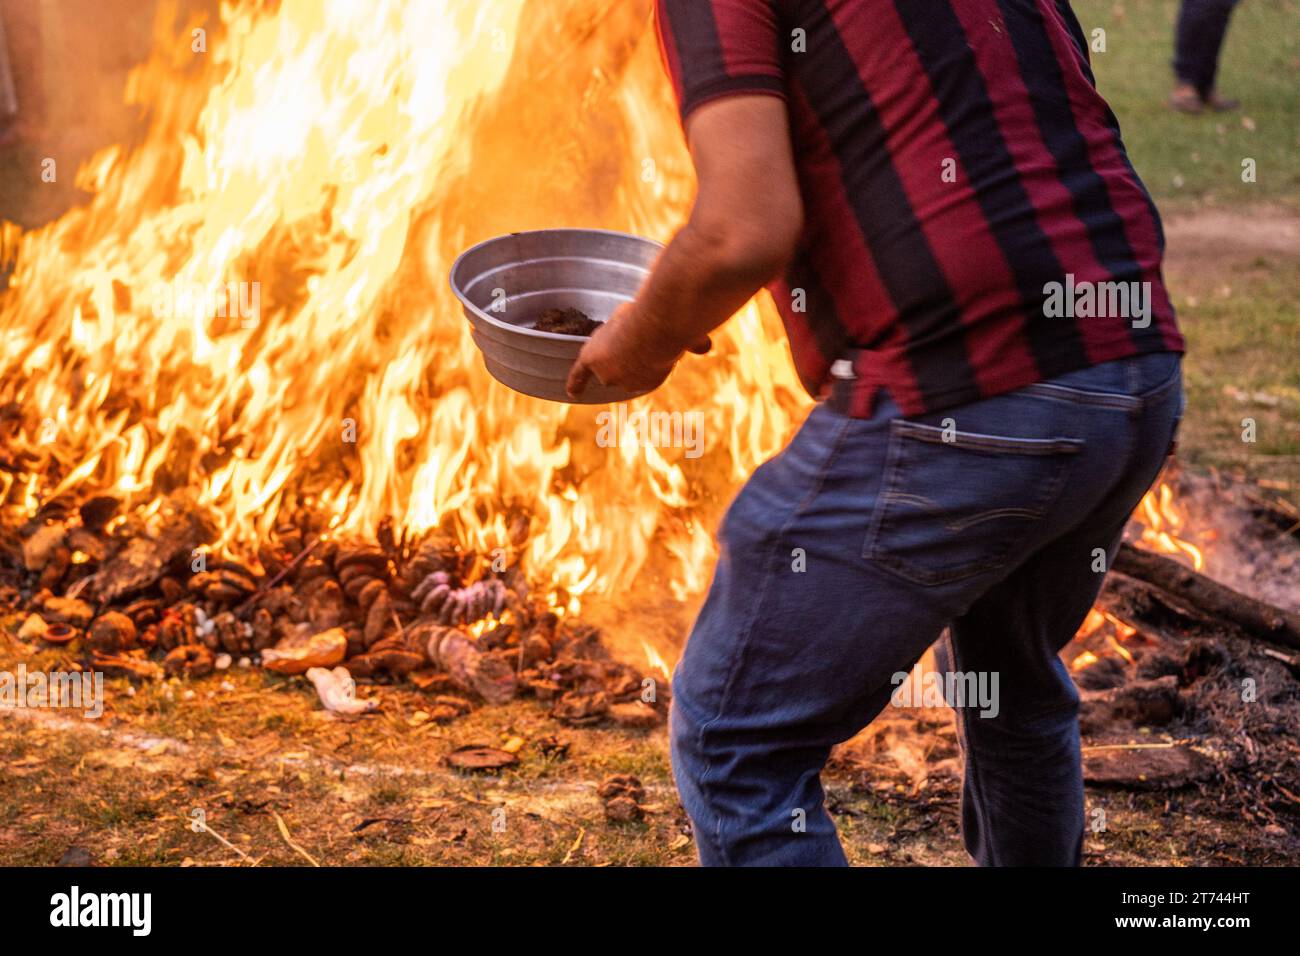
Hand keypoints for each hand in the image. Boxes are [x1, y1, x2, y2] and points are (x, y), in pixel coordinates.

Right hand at [566, 302, 710, 398]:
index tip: (657, 347)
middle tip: (643, 335)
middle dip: (633, 351)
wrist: (657, 330)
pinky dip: (576, 382)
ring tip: (622, 331)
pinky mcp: (593, 362)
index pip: (648, 369)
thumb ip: (694, 342)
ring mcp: (613, 374)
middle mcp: (634, 381)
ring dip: (614, 345)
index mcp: (656, 374)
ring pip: (607, 363)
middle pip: (627, 368)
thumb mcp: (687, 336)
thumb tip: (706, 347)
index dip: (651, 355)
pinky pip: (580, 374)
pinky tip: (573, 392)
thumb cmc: (674, 329)